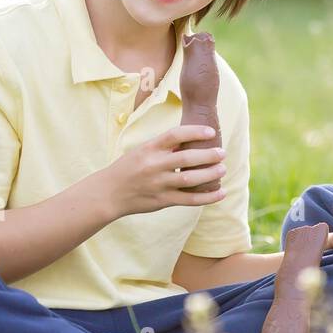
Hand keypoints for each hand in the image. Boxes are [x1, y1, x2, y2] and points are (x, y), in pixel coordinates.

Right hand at [100, 125, 226, 219]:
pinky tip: (221, 193)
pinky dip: (208, 197)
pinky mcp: (162, 200)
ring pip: (190, 179)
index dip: (195, 132)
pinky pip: (189, 200)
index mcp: (149, 149)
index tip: (211, 132)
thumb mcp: (142, 150)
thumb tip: (191, 137)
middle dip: (208, 155)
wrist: (108, 193)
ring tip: (223, 169)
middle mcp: (154, 165)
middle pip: (186, 158)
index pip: (175, 135)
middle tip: (222, 153)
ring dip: (210, 174)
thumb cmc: (129, 168)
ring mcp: (158, 184)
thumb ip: (164, 146)